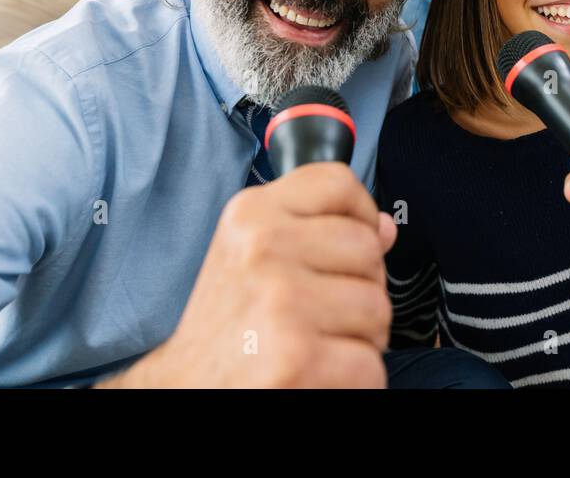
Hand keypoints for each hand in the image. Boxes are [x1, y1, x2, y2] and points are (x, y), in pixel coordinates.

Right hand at [103, 163, 396, 387]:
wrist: (185, 388)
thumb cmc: (226, 327)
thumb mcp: (251, 257)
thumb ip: (316, 232)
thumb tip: (383, 226)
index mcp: (251, 215)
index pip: (338, 182)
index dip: (360, 214)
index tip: (346, 246)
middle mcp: (263, 249)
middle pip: (368, 249)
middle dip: (360, 288)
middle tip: (318, 313)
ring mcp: (282, 303)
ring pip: (378, 308)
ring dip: (359, 338)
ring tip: (315, 344)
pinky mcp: (298, 359)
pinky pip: (370, 364)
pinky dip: (353, 380)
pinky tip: (316, 374)